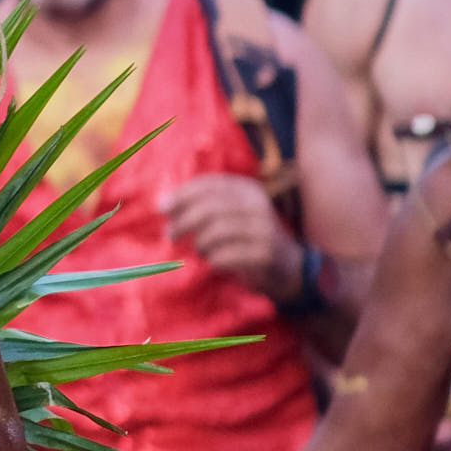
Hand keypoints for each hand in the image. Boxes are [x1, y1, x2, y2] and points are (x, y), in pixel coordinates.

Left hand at [159, 173, 296, 300]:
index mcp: (247, 189)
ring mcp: (264, 229)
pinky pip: (225, 256)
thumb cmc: (247, 237)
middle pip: (209, 208)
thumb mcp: (230, 214)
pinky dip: (213, 260)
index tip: (162, 208)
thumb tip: (162, 203)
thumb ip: (201, 205)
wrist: (289, 267)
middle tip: (170, 234)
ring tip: (200, 250)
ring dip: (199, 243)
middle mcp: (257, 205)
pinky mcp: (265, 254)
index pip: (209, 184)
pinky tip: (215, 262)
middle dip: (183, 221)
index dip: (182, 194)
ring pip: (216, 232)